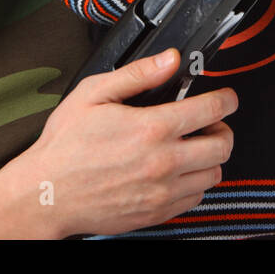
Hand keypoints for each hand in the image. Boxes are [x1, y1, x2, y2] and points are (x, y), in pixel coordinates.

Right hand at [16, 49, 236, 237]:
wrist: (47, 193)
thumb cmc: (65, 146)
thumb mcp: (93, 94)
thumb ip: (137, 74)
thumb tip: (169, 60)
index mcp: (151, 128)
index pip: (212, 109)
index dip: (227, 99)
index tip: (226, 97)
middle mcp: (163, 162)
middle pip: (223, 144)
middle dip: (223, 128)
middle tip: (210, 123)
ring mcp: (162, 191)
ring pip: (214, 174)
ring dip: (210, 158)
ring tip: (193, 148)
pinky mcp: (157, 213)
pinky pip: (196, 198)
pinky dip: (195, 183)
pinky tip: (177, 172)